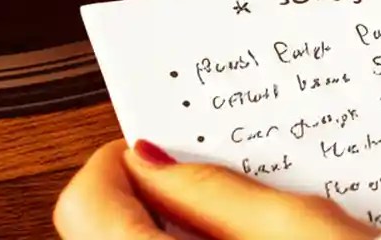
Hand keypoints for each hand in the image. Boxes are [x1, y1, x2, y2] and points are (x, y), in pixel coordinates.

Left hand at [53, 139, 380, 239]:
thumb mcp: (294, 225)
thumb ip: (212, 190)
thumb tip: (150, 158)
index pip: (86, 204)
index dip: (119, 162)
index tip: (155, 148)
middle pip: (101, 231)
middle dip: (148, 197)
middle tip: (205, 182)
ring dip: (170, 230)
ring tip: (233, 223)